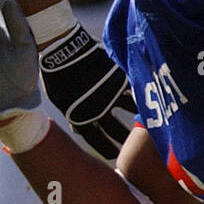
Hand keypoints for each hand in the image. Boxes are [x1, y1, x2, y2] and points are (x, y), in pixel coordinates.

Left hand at [37, 24, 134, 159]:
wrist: (63, 48)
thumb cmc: (55, 74)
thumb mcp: (59, 98)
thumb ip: (72, 114)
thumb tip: (80, 129)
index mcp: (81, 116)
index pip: (97, 140)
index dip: (106, 149)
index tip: (114, 155)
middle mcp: (99, 108)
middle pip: (116, 130)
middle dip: (124, 141)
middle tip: (131, 148)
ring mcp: (111, 92)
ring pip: (130, 110)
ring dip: (137, 118)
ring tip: (147, 124)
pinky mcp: (118, 77)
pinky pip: (133, 89)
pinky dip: (140, 94)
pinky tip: (148, 98)